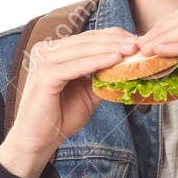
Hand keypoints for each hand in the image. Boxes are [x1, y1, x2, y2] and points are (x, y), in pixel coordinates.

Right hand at [0, 26, 137, 177]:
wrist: (38, 140)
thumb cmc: (61, 117)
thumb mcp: (88, 93)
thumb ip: (103, 77)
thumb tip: (129, 68)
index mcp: (56, 51)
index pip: (89, 38)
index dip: (114, 36)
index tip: (138, 41)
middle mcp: (47, 51)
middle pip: (87, 40)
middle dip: (116, 40)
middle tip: (139, 43)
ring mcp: (44, 61)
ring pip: (83, 49)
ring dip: (110, 48)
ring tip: (132, 50)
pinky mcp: (44, 75)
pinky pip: (76, 66)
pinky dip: (97, 62)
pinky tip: (115, 59)